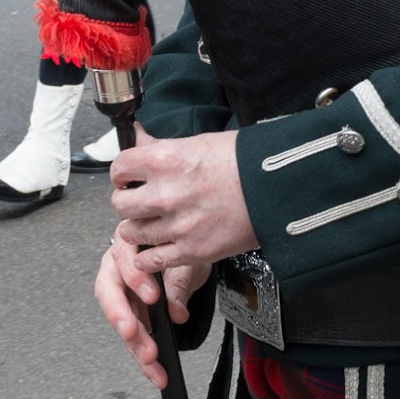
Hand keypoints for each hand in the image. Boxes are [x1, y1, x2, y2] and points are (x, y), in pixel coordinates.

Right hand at [95, 234, 211, 389]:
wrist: (183, 252)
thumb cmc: (178, 247)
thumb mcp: (185, 260)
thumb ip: (178, 283)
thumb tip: (177, 313)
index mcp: (129, 245)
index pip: (124, 260)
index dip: (135, 278)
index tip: (152, 296)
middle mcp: (116, 270)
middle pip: (110, 294)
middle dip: (122, 317)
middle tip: (133, 333)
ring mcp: (120, 295)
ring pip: (121, 320)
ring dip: (134, 343)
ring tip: (150, 360)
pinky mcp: (128, 315)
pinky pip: (131, 335)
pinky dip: (141, 352)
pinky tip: (153, 369)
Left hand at [111, 125, 257, 275]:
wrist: (280, 188)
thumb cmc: (248, 162)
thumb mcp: (202, 142)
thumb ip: (165, 147)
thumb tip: (140, 138)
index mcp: (167, 160)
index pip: (119, 168)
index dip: (123, 174)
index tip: (129, 178)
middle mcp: (166, 193)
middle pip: (120, 204)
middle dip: (128, 202)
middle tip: (140, 202)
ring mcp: (177, 225)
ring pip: (131, 233)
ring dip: (138, 228)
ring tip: (153, 224)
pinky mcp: (190, 251)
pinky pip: (150, 260)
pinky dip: (148, 257)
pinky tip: (156, 248)